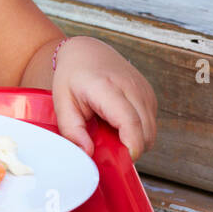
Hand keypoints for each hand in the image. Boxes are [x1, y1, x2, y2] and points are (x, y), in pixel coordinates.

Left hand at [51, 37, 156, 159]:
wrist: (86, 51)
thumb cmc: (72, 76)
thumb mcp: (62, 103)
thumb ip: (72, 130)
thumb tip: (88, 153)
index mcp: (107, 88)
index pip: (130, 123)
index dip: (130, 147)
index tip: (120, 160)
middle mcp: (132, 88)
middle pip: (145, 133)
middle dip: (129, 148)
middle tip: (106, 144)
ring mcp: (144, 91)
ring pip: (151, 132)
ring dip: (134, 140)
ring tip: (109, 130)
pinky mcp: (150, 95)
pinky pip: (150, 124)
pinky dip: (138, 130)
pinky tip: (118, 122)